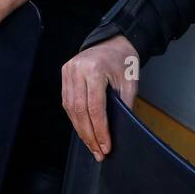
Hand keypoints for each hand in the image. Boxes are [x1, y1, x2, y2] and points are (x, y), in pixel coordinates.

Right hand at [62, 35, 139, 159]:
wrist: (113, 42)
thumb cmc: (123, 61)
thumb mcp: (129, 83)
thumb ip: (124, 106)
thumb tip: (117, 132)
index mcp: (94, 69)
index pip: (95, 107)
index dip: (100, 130)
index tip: (106, 146)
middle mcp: (77, 70)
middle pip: (80, 111)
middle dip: (89, 135)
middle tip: (98, 152)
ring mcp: (68, 71)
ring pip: (71, 108)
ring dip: (81, 130)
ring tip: (91, 145)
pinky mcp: (65, 74)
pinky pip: (67, 101)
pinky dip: (75, 118)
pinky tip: (84, 130)